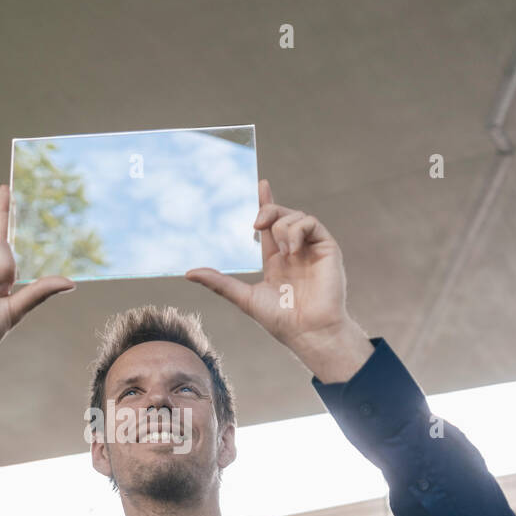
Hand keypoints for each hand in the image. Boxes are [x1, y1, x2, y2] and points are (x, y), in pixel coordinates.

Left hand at [185, 179, 347, 346]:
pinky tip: (292, 251)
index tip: (261, 185)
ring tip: (282, 253)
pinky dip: (297, 231)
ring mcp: (311, 248)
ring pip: (295, 216)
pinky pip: (311, 223)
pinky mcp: (327, 248)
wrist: (307, 330)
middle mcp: (294, 251)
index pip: (270, 224)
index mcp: (276, 260)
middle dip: (267, 209)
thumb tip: (188, 273)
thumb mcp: (243, 297)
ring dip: (282, 228)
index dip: (266, 203)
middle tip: (256, 224)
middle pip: (281, 215)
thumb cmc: (280, 320)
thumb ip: (219, 282)